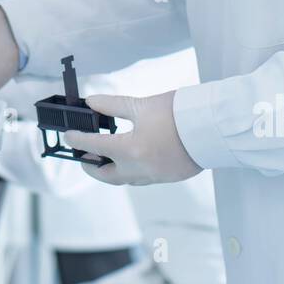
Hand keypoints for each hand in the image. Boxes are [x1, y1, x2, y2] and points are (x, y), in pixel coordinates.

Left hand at [66, 90, 201, 185]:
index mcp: (131, 149)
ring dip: (111, 170)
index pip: (94, 147)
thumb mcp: (141, 104)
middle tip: (82, 157)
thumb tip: (92, 103)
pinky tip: (131, 159)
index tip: (69, 136)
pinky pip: (142, 179)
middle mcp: (141, 169)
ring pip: (124, 179)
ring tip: (104, 158)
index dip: (77, 140)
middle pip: (106, 175)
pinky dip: (131, 170)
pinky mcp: (169, 177)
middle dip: (91, 167)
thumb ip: (112, 105)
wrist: (214, 126)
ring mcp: (156, 176)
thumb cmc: (180, 112)